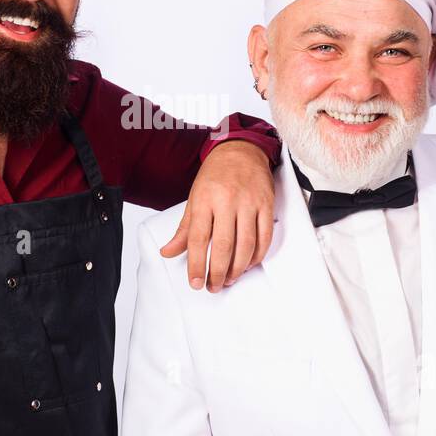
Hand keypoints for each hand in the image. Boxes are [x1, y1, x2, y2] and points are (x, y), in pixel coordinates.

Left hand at [160, 141, 274, 290]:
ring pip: (246, 244)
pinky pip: (264, 237)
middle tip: (213, 286)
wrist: (241, 150)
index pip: (198, 238)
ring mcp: (250, 203)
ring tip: (230, 279)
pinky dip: (257, 256)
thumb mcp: (194, 198)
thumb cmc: (215, 175)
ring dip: (238, 268)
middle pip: (224, 245)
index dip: (196, 264)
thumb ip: (184, 229)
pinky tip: (248, 264)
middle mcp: (227, 201)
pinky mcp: (267, 204)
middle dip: (218, 272)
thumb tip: (168, 251)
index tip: (195, 282)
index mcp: (205, 199)